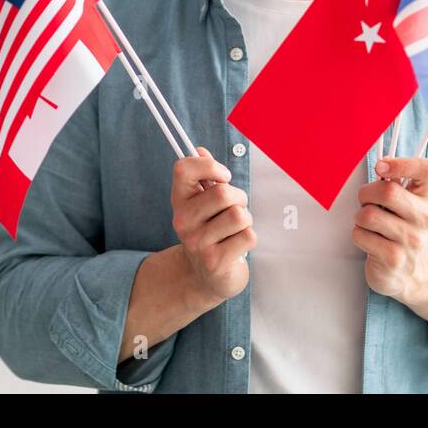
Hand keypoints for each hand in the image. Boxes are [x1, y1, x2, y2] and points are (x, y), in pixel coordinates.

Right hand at [171, 146, 257, 306]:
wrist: (204, 278)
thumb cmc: (210, 232)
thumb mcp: (202, 204)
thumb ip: (202, 176)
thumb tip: (199, 149)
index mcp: (179, 201)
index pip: (183, 169)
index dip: (209, 166)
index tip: (223, 177)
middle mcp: (183, 221)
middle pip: (223, 193)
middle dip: (239, 198)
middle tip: (234, 210)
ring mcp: (197, 243)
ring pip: (239, 215)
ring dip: (246, 220)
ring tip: (235, 230)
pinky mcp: (215, 262)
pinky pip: (248, 236)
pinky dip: (248, 239)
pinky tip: (236, 246)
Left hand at [351, 155, 427, 300]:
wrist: (411, 272)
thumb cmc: (401, 230)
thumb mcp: (407, 204)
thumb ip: (396, 184)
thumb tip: (382, 164)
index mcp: (427, 198)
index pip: (426, 169)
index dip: (401, 163)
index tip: (381, 167)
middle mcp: (424, 218)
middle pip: (387, 191)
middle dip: (366, 193)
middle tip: (366, 201)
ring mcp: (410, 240)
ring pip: (368, 214)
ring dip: (359, 217)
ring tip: (368, 224)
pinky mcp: (393, 258)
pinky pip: (360, 235)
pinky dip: (358, 234)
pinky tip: (369, 240)